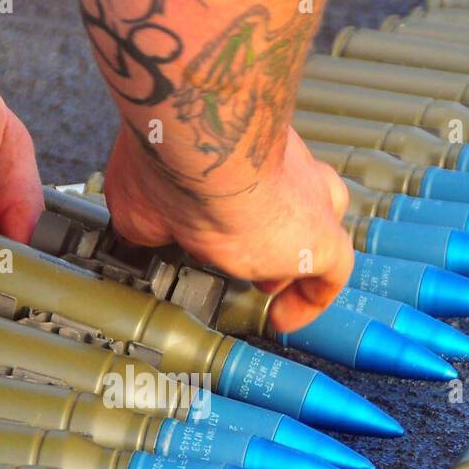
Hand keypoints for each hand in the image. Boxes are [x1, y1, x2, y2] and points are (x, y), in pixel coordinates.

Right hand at [102, 126, 352, 332]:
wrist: (201, 156)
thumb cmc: (168, 158)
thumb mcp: (140, 195)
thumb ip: (150, 215)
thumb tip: (139, 232)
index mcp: (241, 149)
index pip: (258, 172)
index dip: (244, 203)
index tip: (226, 227)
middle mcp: (282, 165)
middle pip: (297, 198)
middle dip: (273, 230)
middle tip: (246, 257)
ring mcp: (308, 200)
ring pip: (316, 231)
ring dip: (288, 261)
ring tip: (264, 288)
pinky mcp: (322, 239)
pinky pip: (330, 276)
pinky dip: (309, 301)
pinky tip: (283, 319)